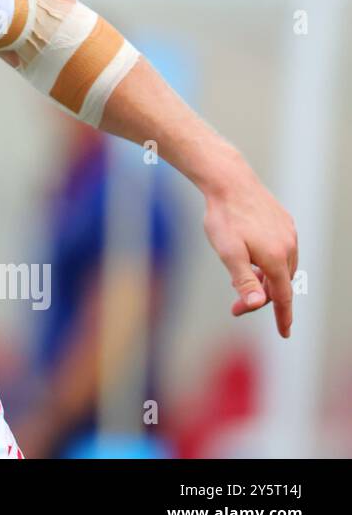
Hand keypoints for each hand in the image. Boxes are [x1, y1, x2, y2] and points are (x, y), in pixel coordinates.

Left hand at [201, 165, 297, 337]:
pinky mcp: (283, 222)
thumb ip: (243, 280)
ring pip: (280, 267)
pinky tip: (253, 259)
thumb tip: (255, 306)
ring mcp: (288, 233)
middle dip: (260, 298)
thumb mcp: (229, 253)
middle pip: (279, 283)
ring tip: (242, 280)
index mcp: (276, 258)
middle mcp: (289, 247)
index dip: (283, 316)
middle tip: (235, 306)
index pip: (282, 296)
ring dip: (265, 279)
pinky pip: (281, 251)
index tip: (284, 333)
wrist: (229, 181)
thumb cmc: (225, 217)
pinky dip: (268, 263)